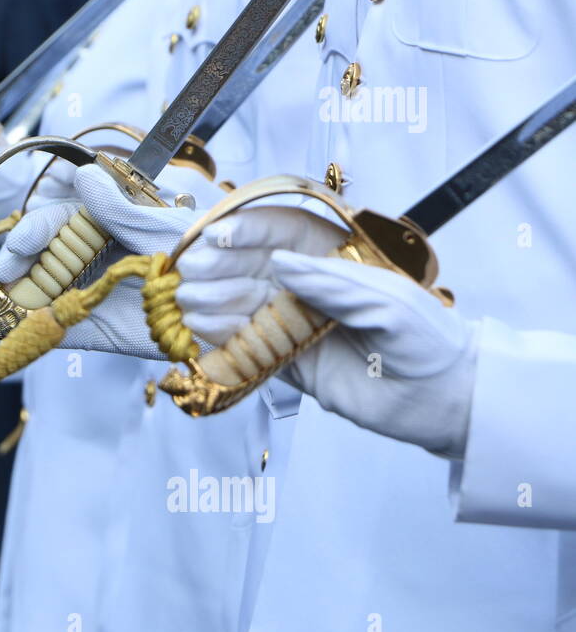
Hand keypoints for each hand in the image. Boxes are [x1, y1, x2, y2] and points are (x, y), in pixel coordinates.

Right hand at [0, 164, 202, 357]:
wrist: (224, 304)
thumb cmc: (195, 255)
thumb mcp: (158, 225)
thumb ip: (116, 207)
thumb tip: (81, 173)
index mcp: (99, 227)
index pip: (53, 223)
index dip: (32, 233)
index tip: (19, 246)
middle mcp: (86, 259)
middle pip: (37, 257)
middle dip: (16, 263)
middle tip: (3, 275)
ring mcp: (85, 295)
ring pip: (37, 292)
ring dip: (14, 297)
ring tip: (1, 303)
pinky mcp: (92, 330)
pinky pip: (55, 329)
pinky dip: (30, 331)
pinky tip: (13, 330)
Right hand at [176, 207, 475, 455]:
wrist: (442, 401)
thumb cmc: (426, 340)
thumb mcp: (387, 301)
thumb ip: (331, 282)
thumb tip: (279, 261)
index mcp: (333, 257)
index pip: (281, 231)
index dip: (246, 230)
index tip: (217, 236)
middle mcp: (308, 285)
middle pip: (251, 265)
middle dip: (218, 266)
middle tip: (191, 273)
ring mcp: (294, 322)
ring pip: (241, 303)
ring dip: (212, 300)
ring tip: (189, 303)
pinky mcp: (287, 360)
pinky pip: (245, 344)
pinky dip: (220, 337)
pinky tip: (200, 329)